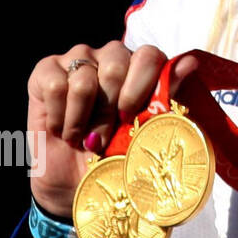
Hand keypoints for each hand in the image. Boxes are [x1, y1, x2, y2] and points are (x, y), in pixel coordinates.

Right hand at [26, 41, 194, 217]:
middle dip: (108, 109)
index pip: (149, 55)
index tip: (128, 117)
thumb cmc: (115, 156)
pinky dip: (60, 116)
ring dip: (82, 118)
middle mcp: (112, 57)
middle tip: (101, 138)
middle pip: (116, 65)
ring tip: (81, 138)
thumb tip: (191, 62)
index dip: (139, 85)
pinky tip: (62, 129)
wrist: (74, 181)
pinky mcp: (46, 71)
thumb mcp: (145, 133)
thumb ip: (167, 97)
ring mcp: (78, 60)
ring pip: (84, 77)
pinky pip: (55, 84)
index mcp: (142, 67)